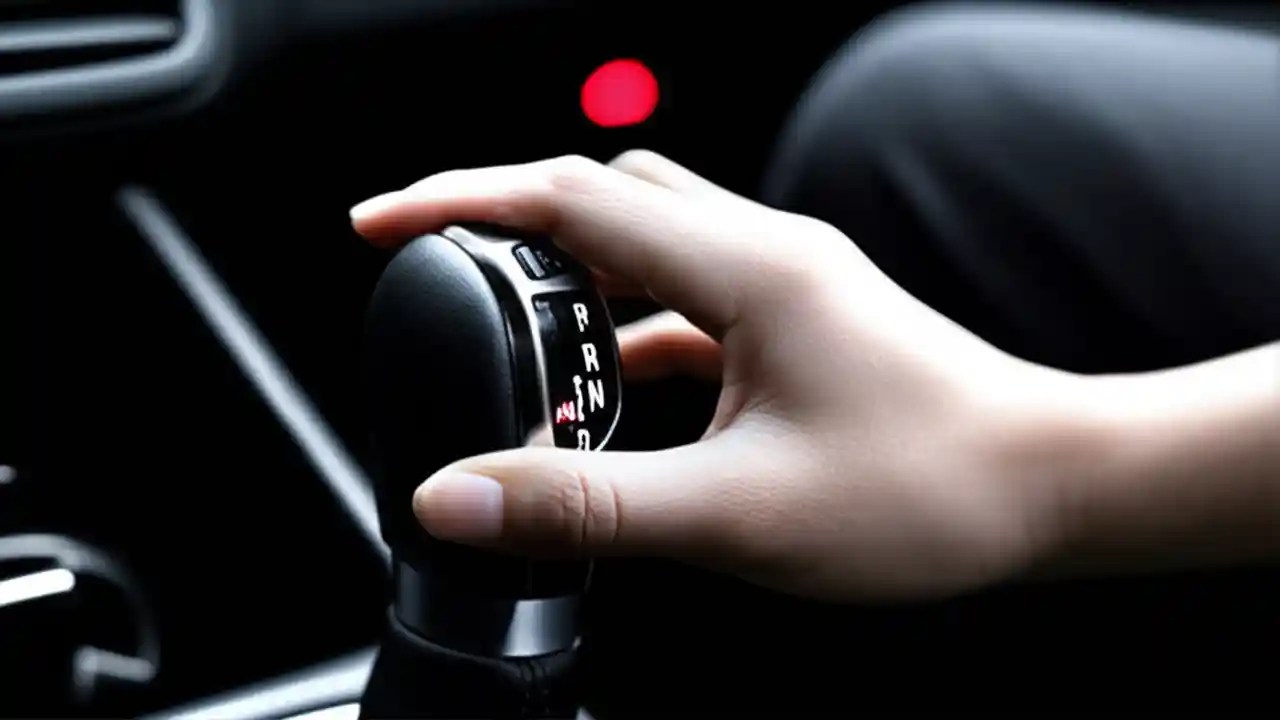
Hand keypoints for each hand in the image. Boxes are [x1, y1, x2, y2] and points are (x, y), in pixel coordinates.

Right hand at [349, 151, 1084, 600]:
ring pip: (645, 248)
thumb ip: (590, 504)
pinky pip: (686, 304)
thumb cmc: (929, 489)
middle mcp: (765, 254)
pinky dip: (628, 334)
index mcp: (748, 271)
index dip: (460, 201)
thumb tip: (461, 497)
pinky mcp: (794, 323)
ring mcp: (783, 284)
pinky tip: (608, 399)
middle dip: (508, 227)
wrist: (1053, 486)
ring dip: (571, 284)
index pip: (571, 200)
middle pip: (603, 200)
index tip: (381, 223)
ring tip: (515, 348)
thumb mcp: (739, 512)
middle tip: (440, 278)